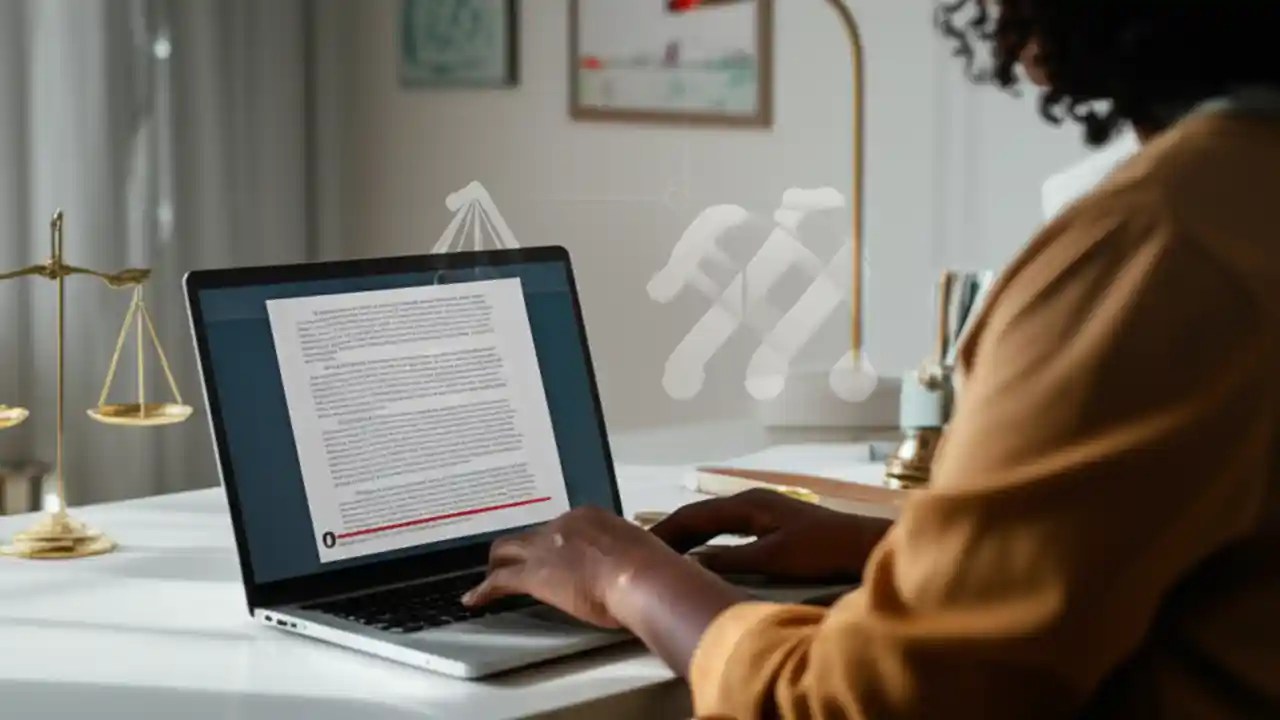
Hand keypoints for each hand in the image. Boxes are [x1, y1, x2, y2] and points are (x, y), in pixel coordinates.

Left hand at [463, 506, 748, 676]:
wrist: (641, 577)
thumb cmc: (652, 570)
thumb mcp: (643, 553)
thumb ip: (631, 555)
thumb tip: (643, 568)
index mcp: (591, 517)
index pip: (562, 527)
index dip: (554, 542)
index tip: (554, 554)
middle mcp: (564, 524)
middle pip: (531, 534)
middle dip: (521, 548)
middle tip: (514, 562)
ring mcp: (546, 547)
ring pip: (508, 550)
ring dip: (498, 564)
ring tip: (489, 577)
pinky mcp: (534, 575)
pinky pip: (500, 581)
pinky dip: (484, 590)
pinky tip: (474, 599)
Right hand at [650, 489, 891, 581]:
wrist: (863, 546)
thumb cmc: (822, 551)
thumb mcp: (773, 558)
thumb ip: (732, 559)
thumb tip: (692, 562)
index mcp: (747, 504)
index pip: (693, 516)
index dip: (665, 531)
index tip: (641, 547)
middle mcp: (750, 502)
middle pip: (700, 516)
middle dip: (671, 533)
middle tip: (644, 553)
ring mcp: (762, 511)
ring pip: (713, 522)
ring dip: (688, 537)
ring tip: (664, 555)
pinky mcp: (771, 525)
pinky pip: (726, 529)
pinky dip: (707, 541)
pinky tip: (701, 556)